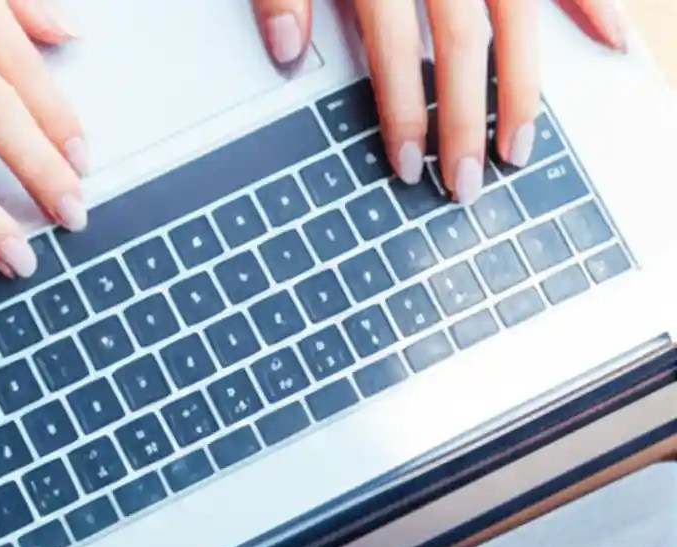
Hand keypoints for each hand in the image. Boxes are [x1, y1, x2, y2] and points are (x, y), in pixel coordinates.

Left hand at [251, 0, 628, 202]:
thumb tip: (283, 51)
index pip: (393, 48)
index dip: (402, 110)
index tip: (406, 163)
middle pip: (461, 44)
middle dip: (466, 120)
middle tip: (464, 184)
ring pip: (516, 16)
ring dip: (524, 86)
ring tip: (521, 147)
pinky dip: (587, 2)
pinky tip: (607, 44)